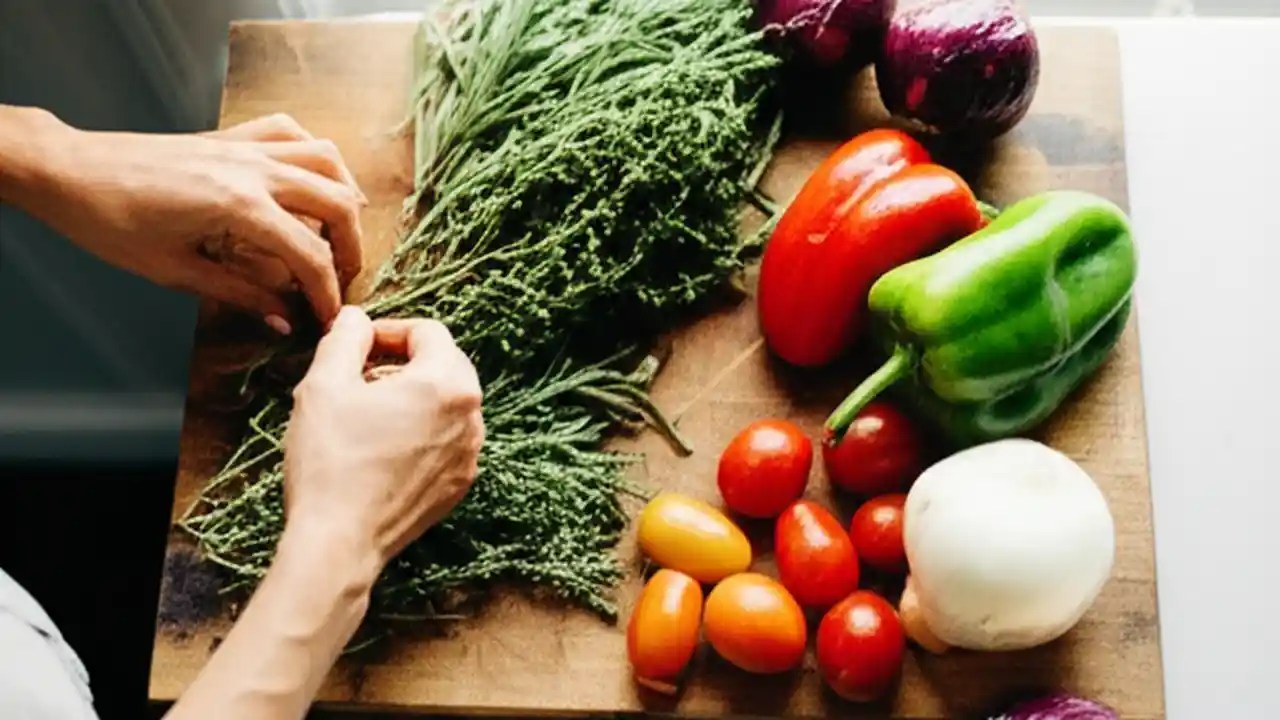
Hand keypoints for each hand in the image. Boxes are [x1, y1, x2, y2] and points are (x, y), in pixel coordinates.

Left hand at [18, 110, 365, 330]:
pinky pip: (289, 132)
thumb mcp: (176, 271)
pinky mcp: (230, 135)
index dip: (327, 293)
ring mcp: (244, 146)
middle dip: (351, 245)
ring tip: (339, 227)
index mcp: (240, 207)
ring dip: (343, 193)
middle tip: (341, 277)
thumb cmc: (110, 223)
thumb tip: (284, 321)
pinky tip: (307, 178)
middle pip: (336, 202)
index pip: (310, 255)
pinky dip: (311, 153)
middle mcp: (253, 170)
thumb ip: (240, 293)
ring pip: (326, 158)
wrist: (69, 171)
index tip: (329, 320)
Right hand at [282, 306, 484, 566]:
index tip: (358, 345)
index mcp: (447, 383)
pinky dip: (422, 432)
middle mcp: (472, 416)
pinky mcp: (461, 484)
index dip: (389, 330)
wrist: (340, 542)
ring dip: (414, 397)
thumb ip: (345, 338)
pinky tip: (383, 447)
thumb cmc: (331, 461)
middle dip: (405, 362)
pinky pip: (447, 440)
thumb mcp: (324, 385)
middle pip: (446, 365)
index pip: (428, 332)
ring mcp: (471, 454)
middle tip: (361, 375)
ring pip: (448, 404)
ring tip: (369, 412)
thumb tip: (357, 318)